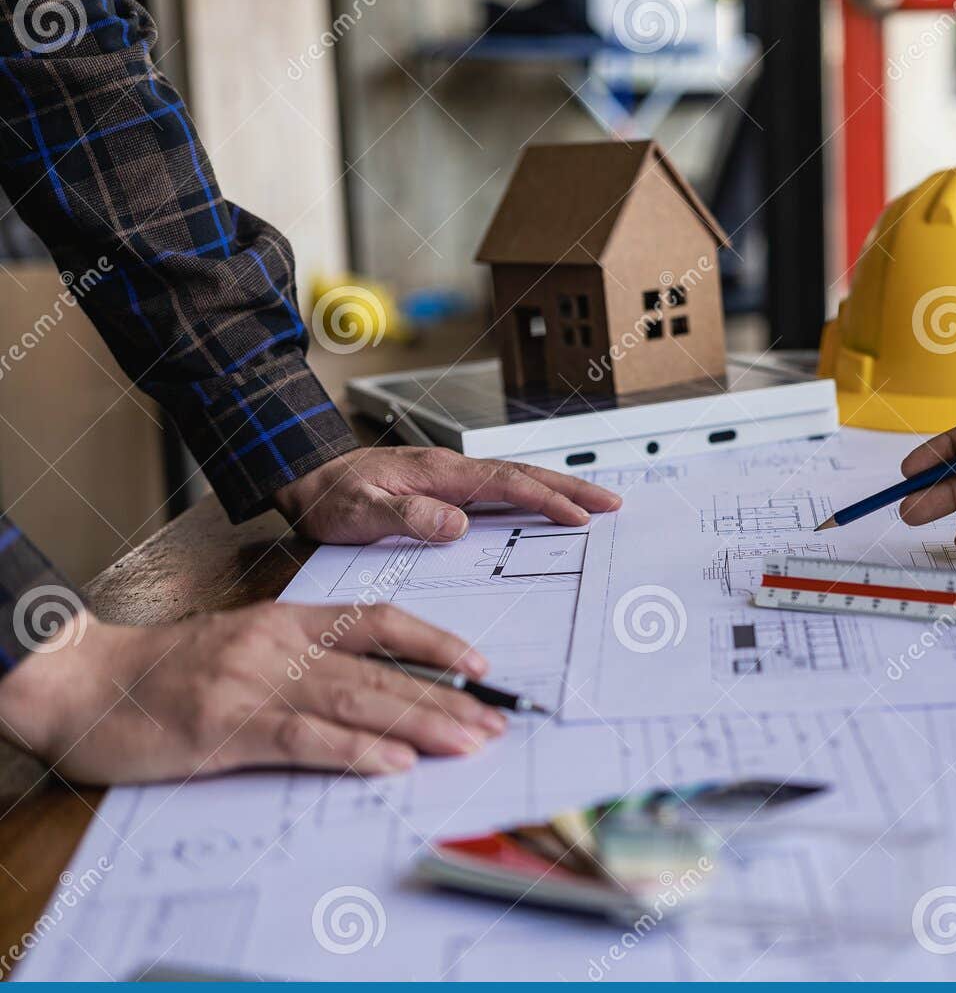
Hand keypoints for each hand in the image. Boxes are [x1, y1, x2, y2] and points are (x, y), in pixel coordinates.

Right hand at [0, 602, 509, 783]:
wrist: (80, 682)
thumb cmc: (167, 671)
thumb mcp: (247, 646)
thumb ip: (307, 659)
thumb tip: (378, 688)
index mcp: (288, 621)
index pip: (379, 622)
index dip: (436, 641)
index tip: (481, 665)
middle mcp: (279, 646)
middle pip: (381, 670)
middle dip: (447, 697)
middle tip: (497, 721)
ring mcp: (253, 686)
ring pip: (355, 701)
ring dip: (420, 723)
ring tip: (468, 740)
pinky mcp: (226, 729)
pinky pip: (303, 739)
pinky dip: (354, 751)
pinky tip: (394, 762)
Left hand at [274, 447, 621, 543]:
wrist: (305, 477)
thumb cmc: (328, 496)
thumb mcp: (358, 512)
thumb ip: (406, 517)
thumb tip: (457, 523)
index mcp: (438, 472)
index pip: (506, 484)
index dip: (546, 500)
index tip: (579, 516)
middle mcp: (452, 468)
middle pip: (525, 474)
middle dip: (572, 487)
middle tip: (612, 501)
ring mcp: (452, 476)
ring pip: (517, 478)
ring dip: (559, 488)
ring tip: (595, 501)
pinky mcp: (448, 487)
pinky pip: (502, 487)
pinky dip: (533, 493)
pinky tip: (545, 503)